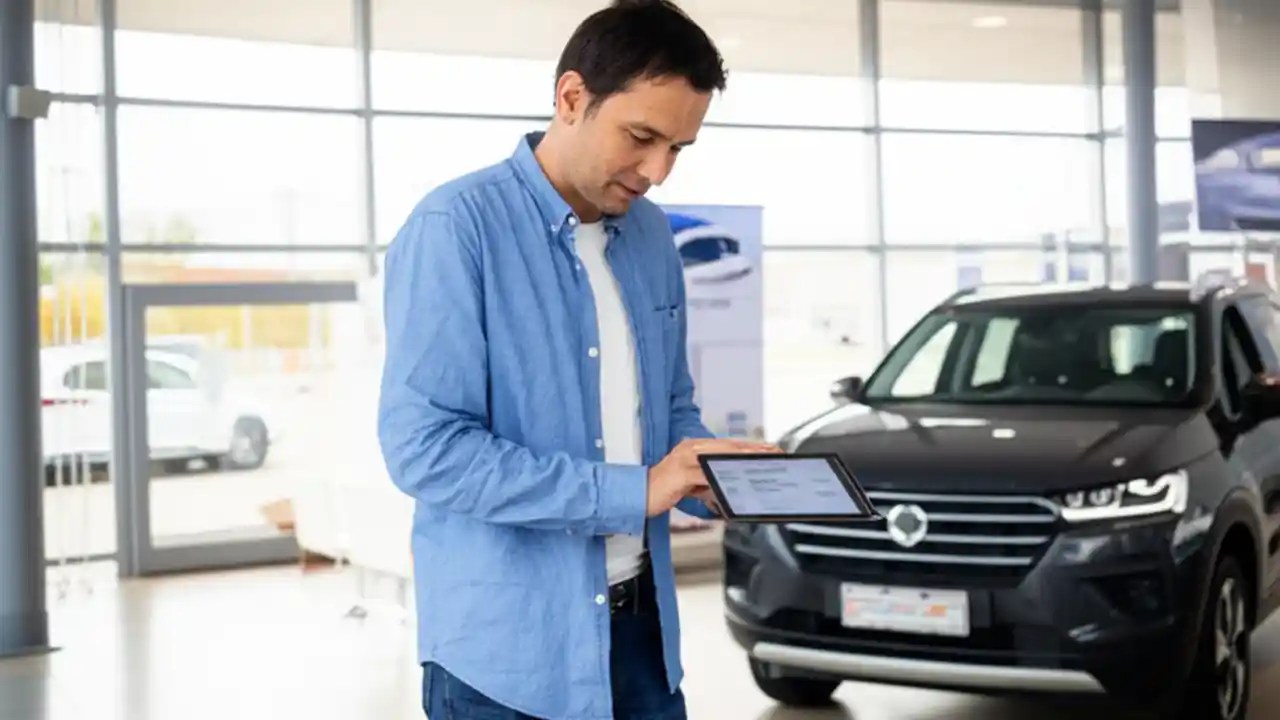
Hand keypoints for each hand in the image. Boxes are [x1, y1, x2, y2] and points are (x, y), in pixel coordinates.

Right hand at [646, 438, 781, 517]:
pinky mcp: (681, 471)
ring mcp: (685, 458)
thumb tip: (730, 486)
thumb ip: (709, 481)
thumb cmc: (661, 491)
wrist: (635, 495)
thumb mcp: (691, 484)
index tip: (768, 449)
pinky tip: (735, 477)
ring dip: (742, 459)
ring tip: (761, 461)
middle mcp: (690, 449)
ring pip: (720, 456)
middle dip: (752, 450)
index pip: (726, 446)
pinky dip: (722, 475)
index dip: (748, 447)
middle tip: (773, 451)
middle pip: (727, 447)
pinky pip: (706, 472)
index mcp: (693, 449)